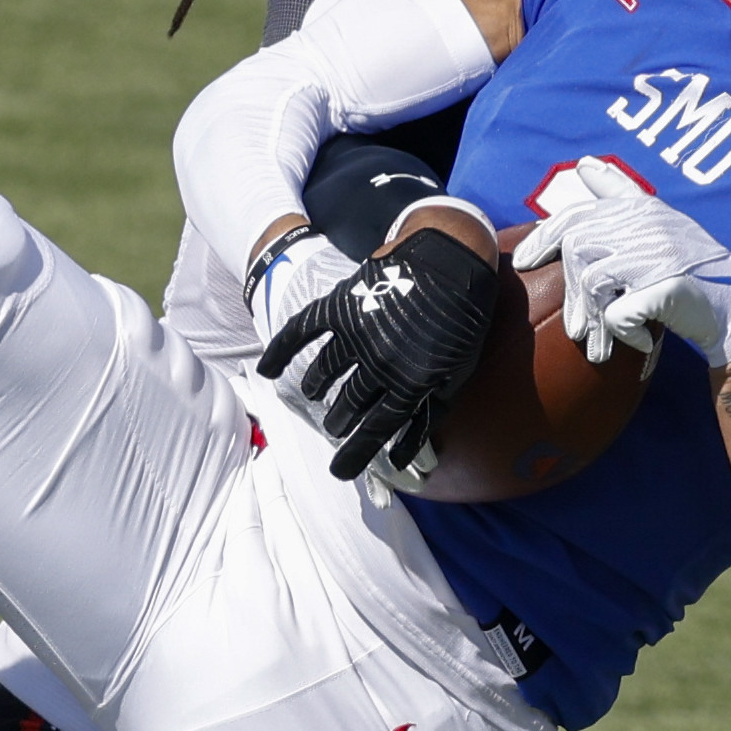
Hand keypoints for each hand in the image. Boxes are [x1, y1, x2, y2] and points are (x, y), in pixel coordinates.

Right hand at [259, 220, 504, 478]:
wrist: (450, 258)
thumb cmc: (461, 321)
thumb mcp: (457, 373)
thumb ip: (431, 412)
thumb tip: (403, 453)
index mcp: (411, 384)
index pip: (376, 430)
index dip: (356, 454)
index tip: (339, 472)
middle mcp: (379, 364)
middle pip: (349, 404)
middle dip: (340, 420)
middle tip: (336, 423)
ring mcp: (356, 334)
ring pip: (326, 373)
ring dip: (320, 388)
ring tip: (317, 394)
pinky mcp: (341, 306)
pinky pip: (303, 333)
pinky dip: (282, 351)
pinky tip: (269, 370)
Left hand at [515, 186, 730, 369]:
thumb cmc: (686, 269)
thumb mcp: (654, 223)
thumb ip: (618, 194)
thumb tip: (584, 162)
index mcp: (640, 208)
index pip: (577, 214)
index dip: (543, 238)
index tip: (521, 262)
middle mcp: (648, 222)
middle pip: (578, 249)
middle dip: (569, 293)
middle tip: (573, 326)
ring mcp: (659, 251)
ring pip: (592, 281)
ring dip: (590, 317)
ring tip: (597, 341)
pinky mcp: (668, 284)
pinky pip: (618, 312)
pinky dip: (622, 333)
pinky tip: (635, 343)